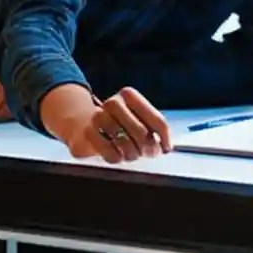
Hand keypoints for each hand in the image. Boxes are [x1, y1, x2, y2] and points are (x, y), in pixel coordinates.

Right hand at [41, 84, 171, 163]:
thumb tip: (166, 147)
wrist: (84, 124)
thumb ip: (154, 128)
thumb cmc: (119, 122)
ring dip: (133, 154)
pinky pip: (111, 154)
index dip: (165, 138)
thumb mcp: (138, 117)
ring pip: (126, 144)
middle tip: (148, 153)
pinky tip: (117, 153)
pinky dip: (118, 158)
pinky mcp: (88, 134)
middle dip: (149, 148)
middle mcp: (113, 103)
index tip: (167, 148)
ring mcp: (98, 117)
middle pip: (142, 133)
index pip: (157, 120)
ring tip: (132, 152)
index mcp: (129, 95)